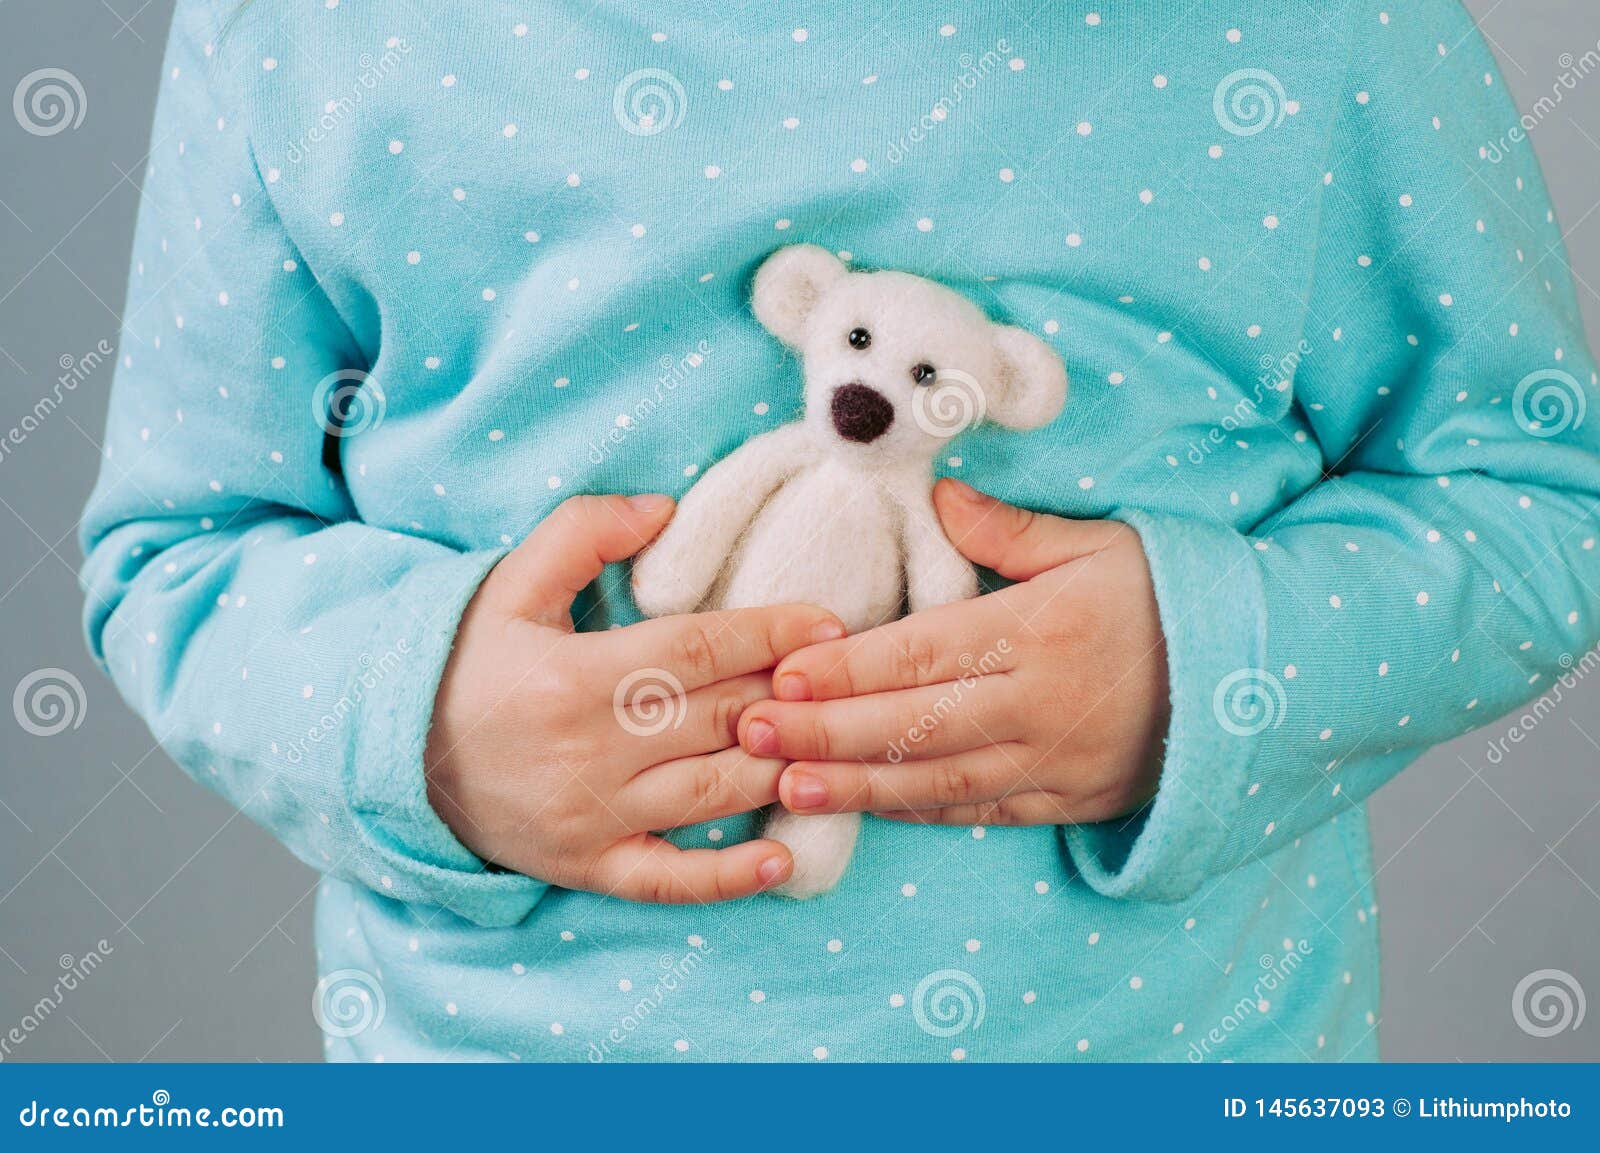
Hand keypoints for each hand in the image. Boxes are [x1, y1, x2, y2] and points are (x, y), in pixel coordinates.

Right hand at [425, 494, 844, 901]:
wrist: (392, 758)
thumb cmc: (465, 663)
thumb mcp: (507, 586)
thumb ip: (581, 533)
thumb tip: (663, 508)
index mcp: (574, 676)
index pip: (696, 648)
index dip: (770, 632)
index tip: (828, 623)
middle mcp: (589, 750)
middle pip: (718, 716)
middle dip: (789, 694)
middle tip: (846, 677)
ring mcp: (591, 817)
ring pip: (711, 793)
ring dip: (780, 767)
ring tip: (831, 744)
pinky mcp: (588, 866)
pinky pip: (669, 879)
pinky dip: (729, 877)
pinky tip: (784, 857)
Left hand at [736, 479, 1169, 825]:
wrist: (1263, 675)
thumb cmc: (1170, 594)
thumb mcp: (1099, 544)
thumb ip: (1010, 530)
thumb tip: (938, 497)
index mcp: (1039, 630)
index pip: (920, 653)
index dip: (846, 668)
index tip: (781, 673)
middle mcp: (1040, 703)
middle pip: (913, 723)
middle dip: (826, 730)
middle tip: (752, 732)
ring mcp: (1055, 760)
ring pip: (939, 779)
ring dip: (859, 784)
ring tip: (789, 784)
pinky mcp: (1072, 800)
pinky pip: (986, 811)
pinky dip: (925, 812)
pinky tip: (871, 807)